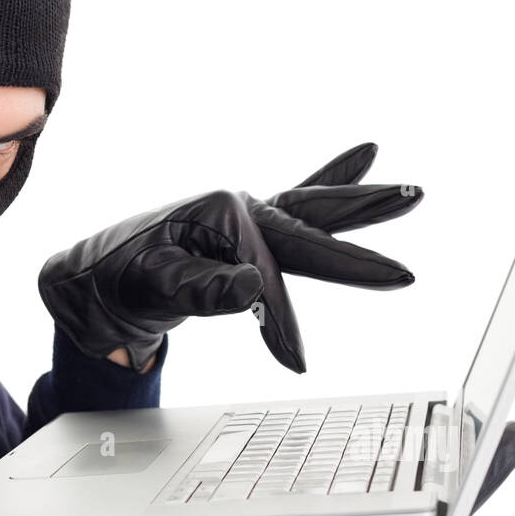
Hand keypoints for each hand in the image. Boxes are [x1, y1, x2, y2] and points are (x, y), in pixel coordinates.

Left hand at [39, 143, 422, 372]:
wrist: (100, 276)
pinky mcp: (248, 227)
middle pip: (310, 228)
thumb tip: (253, 292)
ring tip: (414, 192)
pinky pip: (299, 204)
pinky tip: (365, 153)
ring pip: (315, 208)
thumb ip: (203, 291)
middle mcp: (238, 206)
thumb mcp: (153, 289)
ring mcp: (246, 214)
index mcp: (219, 214)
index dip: (281, 322)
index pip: (268, 276)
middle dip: (357, 254)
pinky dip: (332, 178)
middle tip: (404, 276)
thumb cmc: (122, 279)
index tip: (294, 362)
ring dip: (363, 200)